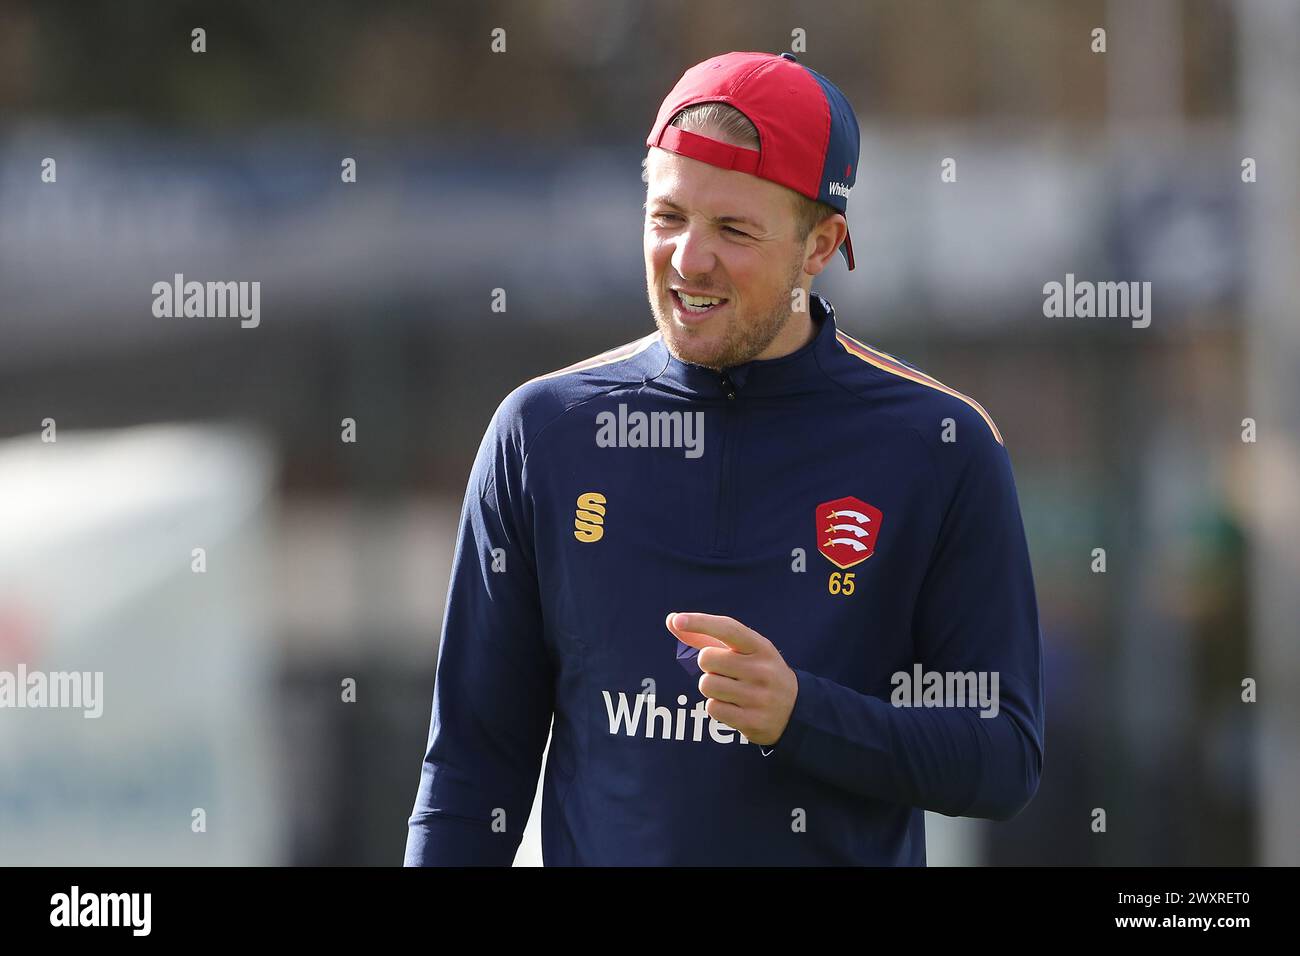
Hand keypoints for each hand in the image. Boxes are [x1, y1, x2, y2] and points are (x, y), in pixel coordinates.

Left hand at [665, 612, 798, 746]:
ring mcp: (758, 696)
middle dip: (708, 666)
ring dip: (711, 688)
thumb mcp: (744, 651)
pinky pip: (712, 708)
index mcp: (760, 646)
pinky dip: (716, 707)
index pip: (727, 628)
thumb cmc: (759, 672)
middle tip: (725, 672)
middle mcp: (762, 669)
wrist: (796, 710)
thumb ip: (706, 637)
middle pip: (707, 659)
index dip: (700, 622)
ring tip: (731, 691)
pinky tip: (734, 707)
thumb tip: (672, 620)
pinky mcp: (752, 720)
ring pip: (706, 685)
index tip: (678, 619)